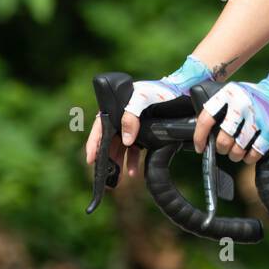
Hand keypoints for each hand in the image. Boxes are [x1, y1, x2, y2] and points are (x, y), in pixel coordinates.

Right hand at [83, 55, 214, 183]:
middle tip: (105, 174)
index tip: (91, 159)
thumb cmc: (157, 90)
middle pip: (109, 140)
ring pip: (121, 147)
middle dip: (106, 158)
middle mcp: (121, 117)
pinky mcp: (142, 132)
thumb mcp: (142, 98)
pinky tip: (133, 171)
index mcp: (116, 107)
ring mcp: (132, 125)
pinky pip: (134, 148)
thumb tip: (126, 140)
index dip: (93, 143)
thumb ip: (130, 116)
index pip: (100, 127)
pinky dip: (132, 160)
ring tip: (118, 178)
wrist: (177, 91)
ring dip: (119, 162)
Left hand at [193, 71, 268, 164]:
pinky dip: (250, 158)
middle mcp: (241, 105)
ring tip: (236, 153)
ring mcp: (257, 118)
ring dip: (235, 155)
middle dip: (222, 149)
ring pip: (237, 150)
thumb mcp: (235, 92)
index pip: (206, 119)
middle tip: (225, 147)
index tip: (200, 147)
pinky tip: (249, 155)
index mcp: (229, 94)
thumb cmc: (255, 95)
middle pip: (223, 140)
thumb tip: (205, 133)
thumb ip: (220, 108)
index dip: (200, 137)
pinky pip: (254, 153)